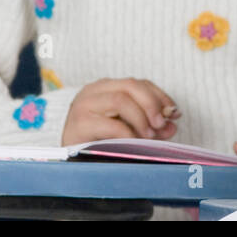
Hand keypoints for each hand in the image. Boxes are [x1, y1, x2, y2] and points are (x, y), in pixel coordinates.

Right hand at [60, 77, 179, 144]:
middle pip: (131, 86)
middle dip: (152, 104)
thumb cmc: (95, 138)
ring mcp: (85, 105)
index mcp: (106, 87)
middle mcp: (95, 91)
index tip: (174, 113)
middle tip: (161, 124)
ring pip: (120, 100)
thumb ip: (148, 124)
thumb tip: (172, 125)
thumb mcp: (124, 127)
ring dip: (141, 118)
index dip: (160, 96)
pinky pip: (110, 124)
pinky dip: (128, 133)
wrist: (62, 153)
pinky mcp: (80, 123)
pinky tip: (134, 142)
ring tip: (149, 135)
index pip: (138, 83)